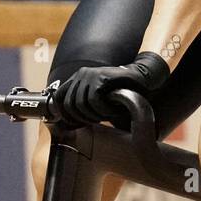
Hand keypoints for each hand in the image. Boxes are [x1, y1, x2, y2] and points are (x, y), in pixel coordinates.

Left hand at [53, 53, 169, 125]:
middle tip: (99, 121)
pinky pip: (94, 101)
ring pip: (82, 104)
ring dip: (96, 115)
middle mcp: (81, 74)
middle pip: (69, 104)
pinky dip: (104, 110)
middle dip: (83, 118)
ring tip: (109, 114)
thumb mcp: (97, 101)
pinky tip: (114, 109)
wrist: (142, 81)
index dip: (63, 114)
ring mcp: (90, 74)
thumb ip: (82, 107)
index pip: (58, 97)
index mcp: (77, 79)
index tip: (74, 125)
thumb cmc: (120, 95)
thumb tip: (64, 125)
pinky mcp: (100, 77)